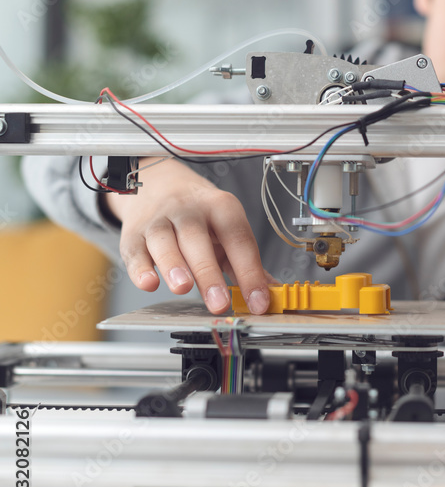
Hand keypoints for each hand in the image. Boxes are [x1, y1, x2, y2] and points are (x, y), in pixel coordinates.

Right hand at [101, 159, 271, 313]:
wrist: (159, 184)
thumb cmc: (199, 214)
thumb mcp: (226, 229)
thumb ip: (245, 262)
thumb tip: (269, 293)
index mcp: (221, 207)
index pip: (238, 239)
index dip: (250, 272)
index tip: (258, 302)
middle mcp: (189, 210)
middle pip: (198, 238)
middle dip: (208, 272)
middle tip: (219, 302)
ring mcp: (159, 220)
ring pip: (164, 240)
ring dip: (173, 265)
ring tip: (183, 288)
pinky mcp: (133, 234)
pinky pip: (136, 250)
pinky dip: (140, 268)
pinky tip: (149, 283)